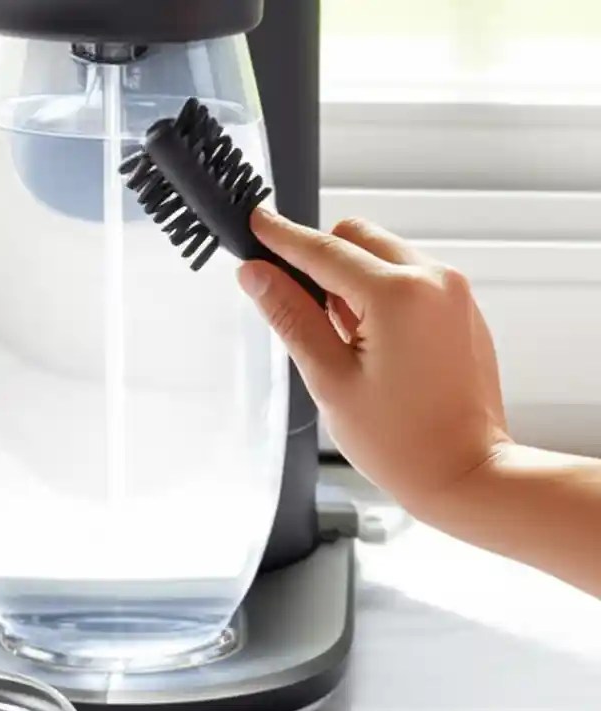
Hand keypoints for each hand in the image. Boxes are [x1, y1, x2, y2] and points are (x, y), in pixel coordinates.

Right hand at [238, 210, 510, 514]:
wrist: (467, 475)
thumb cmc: (401, 441)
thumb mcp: (328, 378)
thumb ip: (290, 316)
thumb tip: (255, 275)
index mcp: (398, 294)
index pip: (323, 251)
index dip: (282, 237)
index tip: (256, 222)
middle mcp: (434, 280)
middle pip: (356, 238)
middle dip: (320, 261)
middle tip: (300, 309)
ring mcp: (453, 293)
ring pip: (382, 255)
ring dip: (351, 281)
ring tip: (344, 342)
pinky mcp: (461, 310)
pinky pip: (409, 278)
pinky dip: (379, 295)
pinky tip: (372, 347)